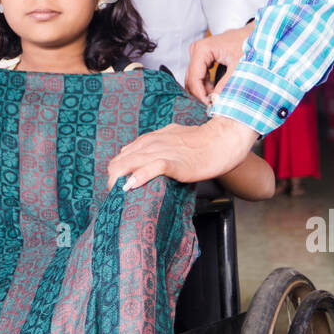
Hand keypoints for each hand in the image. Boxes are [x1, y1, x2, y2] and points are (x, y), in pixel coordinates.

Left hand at [106, 116, 258, 191]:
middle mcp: (151, 144)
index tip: (116, 185)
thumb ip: (156, 144)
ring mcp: (161, 152)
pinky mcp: (173, 162)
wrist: (221, 139)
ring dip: (118, 181)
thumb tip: (141, 152)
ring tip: (116, 196)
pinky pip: (150, 168)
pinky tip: (129, 187)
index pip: (122, 155)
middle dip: (112, 180)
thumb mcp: (172, 137)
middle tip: (113, 195)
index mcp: (150, 139)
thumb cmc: (200, 140)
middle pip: (120, 161)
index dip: (116, 171)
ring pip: (129, 163)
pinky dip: (137, 177)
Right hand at [185, 22, 255, 104]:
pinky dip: (205, 85)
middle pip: (191, 79)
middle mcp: (197, 50)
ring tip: (216, 98)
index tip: (210, 105)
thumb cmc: (248, 44)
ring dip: (203, 91)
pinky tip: (215, 91)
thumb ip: (226, 84)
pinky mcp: (202, 57)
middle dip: (201, 94)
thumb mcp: (239, 66)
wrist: (253, 34)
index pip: (194, 78)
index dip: (200, 95)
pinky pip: (198, 75)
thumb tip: (216, 100)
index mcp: (203, 49)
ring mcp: (198, 53)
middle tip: (214, 104)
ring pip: (193, 79)